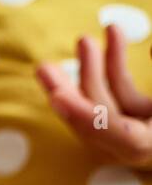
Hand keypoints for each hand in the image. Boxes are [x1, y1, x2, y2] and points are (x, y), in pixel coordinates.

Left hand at [37, 25, 151, 168]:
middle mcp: (143, 147)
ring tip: (84, 39)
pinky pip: (120, 96)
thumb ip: (137, 95)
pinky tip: (111, 37)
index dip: (86, 117)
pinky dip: (113, 68)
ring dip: (91, 71)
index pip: (115, 134)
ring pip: (102, 106)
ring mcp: (141, 135)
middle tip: (44, 69)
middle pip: (94, 124)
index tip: (59, 97)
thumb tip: (148, 58)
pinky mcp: (145, 121)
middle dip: (69, 92)